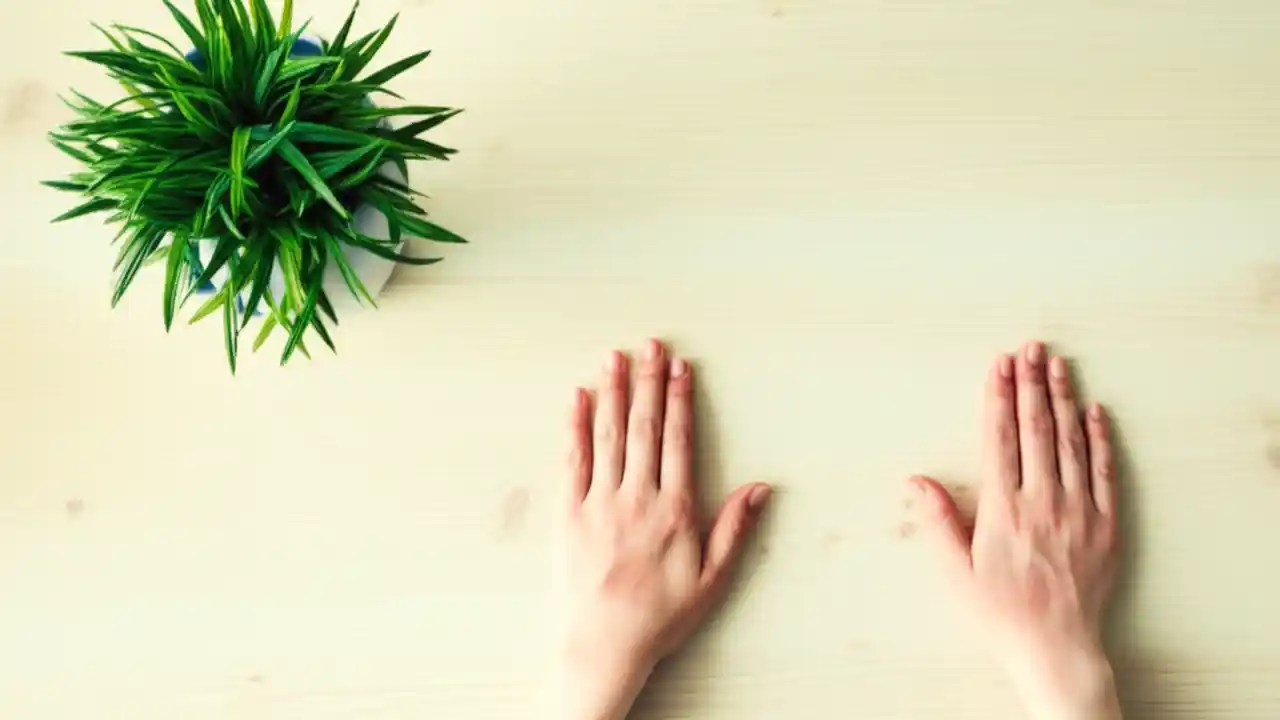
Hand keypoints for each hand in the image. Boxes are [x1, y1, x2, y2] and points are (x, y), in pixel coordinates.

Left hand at [553, 340, 771, 719]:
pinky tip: (579, 398)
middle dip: (649, 382)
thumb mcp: (712, 579)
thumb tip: (760, 487)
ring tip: (616, 356)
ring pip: (608, 435)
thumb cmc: (660, 616)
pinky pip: (572, 460)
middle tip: (652, 344)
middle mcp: (636, 498)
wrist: (603, 644)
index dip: (680, 400)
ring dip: (613, 391)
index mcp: (674, 510)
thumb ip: (734, 528)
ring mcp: (599, 503)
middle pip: (644, 427)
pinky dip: (575, 426)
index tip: (681, 368)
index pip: (678, 440)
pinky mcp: (569, 514)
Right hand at [912, 341, 1121, 719]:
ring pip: (1071, 442)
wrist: (1055, 648)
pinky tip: (1096, 413)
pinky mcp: (1105, 526)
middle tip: (1030, 348)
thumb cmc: (1000, 613)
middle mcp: (1043, 500)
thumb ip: (937, 520)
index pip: (1000, 437)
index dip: (999, 396)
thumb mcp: (954, 570)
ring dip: (1064, 399)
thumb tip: (916, 479)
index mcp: (1003, 507)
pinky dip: (1101, 439)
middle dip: (1031, 383)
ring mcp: (1078, 510)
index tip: (999, 364)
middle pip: (1036, 429)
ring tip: (1058, 365)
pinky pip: (1105, 472)